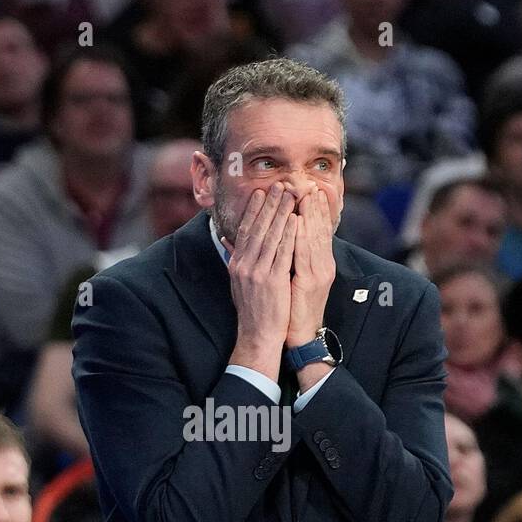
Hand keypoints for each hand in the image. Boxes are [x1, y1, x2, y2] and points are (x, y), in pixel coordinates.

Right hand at [223, 182, 297, 380]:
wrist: (257, 335)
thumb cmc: (252, 310)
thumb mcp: (237, 282)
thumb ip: (234, 258)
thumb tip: (226, 239)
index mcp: (237, 264)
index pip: (246, 230)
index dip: (255, 210)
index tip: (263, 193)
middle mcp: (244, 265)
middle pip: (258, 228)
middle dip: (270, 205)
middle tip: (280, 185)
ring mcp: (257, 272)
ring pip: (271, 236)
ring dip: (281, 213)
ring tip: (290, 195)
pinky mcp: (272, 281)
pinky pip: (282, 252)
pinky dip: (289, 234)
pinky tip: (296, 220)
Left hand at [287, 189, 335, 347]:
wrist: (299, 335)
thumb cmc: (292, 307)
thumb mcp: (291, 279)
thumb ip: (288, 259)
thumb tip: (281, 241)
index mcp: (318, 263)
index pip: (317, 231)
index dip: (314, 210)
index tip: (309, 189)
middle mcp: (322, 265)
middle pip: (319, 229)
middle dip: (314, 206)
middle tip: (309, 182)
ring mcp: (318, 272)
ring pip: (314, 237)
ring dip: (310, 214)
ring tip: (305, 193)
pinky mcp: (310, 281)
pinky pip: (305, 254)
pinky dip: (301, 236)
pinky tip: (297, 220)